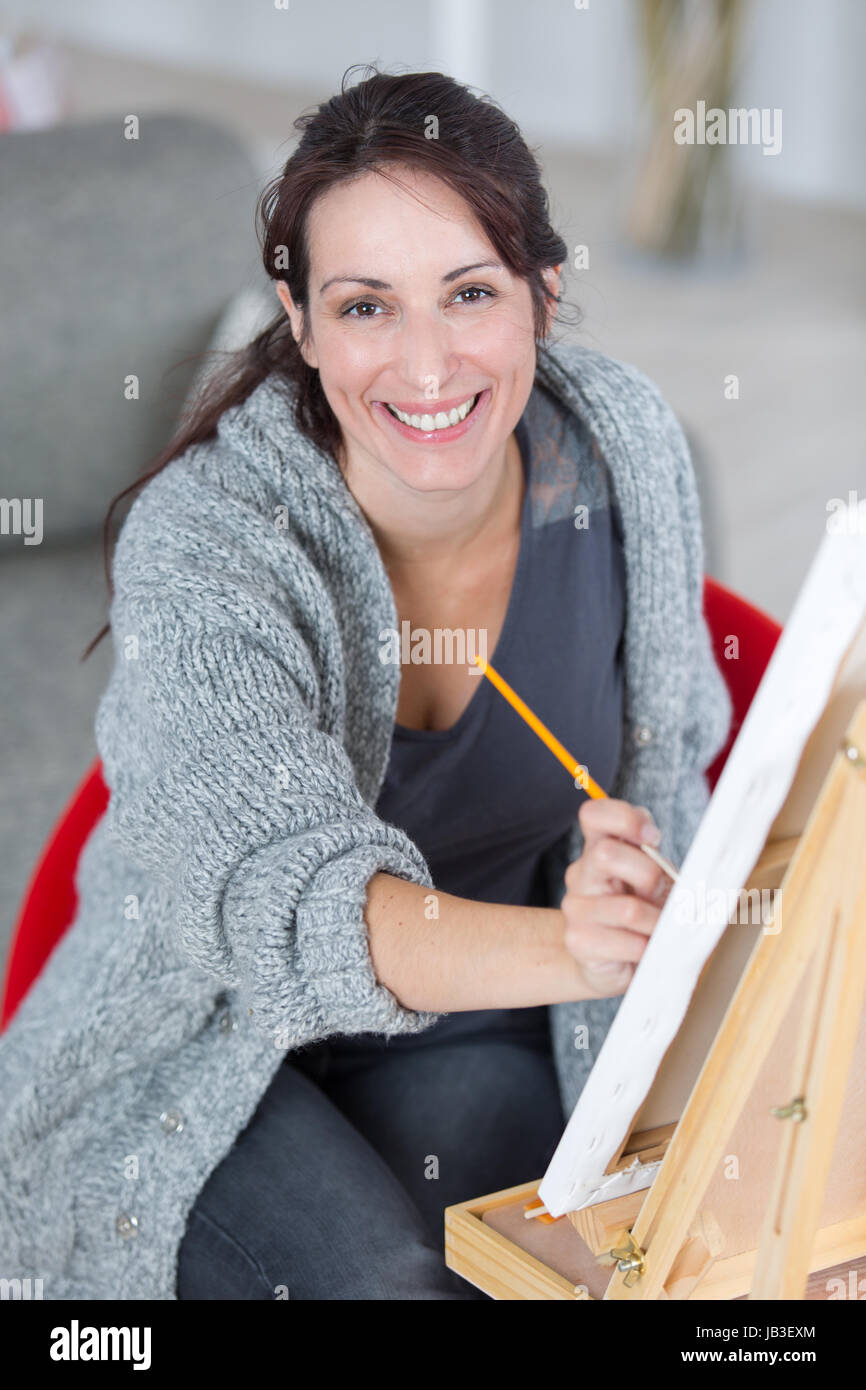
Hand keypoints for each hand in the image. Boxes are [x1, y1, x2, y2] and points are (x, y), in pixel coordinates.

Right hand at [560, 798, 671, 997]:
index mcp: (599, 849)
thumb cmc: (642, 916)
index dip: (623, 818)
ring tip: (660, 930)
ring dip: (656, 922)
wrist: (615, 964)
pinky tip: (645, 949)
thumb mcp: (655, 882)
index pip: (593, 814)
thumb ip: (659, 862)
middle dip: (648, 875)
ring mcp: (576, 907)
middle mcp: (581, 874)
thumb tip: (686, 858)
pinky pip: (627, 942)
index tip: (652, 836)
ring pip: (627, 908)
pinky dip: (647, 948)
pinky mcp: (578, 941)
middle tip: (660, 894)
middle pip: (605, 853)